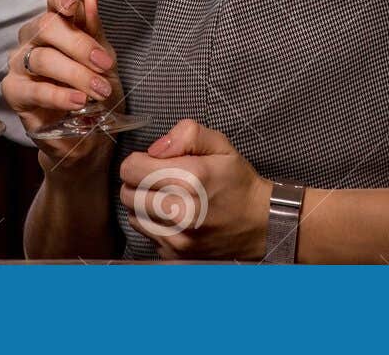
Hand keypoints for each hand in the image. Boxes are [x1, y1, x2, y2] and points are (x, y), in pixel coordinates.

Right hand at [2, 0, 120, 175]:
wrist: (90, 135)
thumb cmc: (95, 91)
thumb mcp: (104, 59)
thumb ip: (94, 28)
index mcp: (55, 24)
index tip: (73, 5)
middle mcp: (33, 39)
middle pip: (46, 26)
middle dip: (79, 45)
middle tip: (104, 64)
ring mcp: (20, 64)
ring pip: (42, 58)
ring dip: (75, 73)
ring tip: (99, 90)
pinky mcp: (14, 91)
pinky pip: (34, 89)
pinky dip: (59, 94)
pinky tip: (78, 100)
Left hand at [119, 119, 272, 259]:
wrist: (261, 223)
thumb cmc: (238, 183)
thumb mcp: (220, 145)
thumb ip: (185, 134)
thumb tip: (154, 149)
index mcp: (191, 178)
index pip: (131, 169)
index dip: (138, 161)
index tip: (153, 162)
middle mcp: (181, 211)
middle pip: (127, 193)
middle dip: (138, 182)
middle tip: (159, 180)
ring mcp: (178, 238)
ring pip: (133, 215)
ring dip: (143, 203)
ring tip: (166, 198)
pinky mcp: (176, 254)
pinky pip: (146, 234)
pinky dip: (153, 223)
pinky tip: (172, 217)